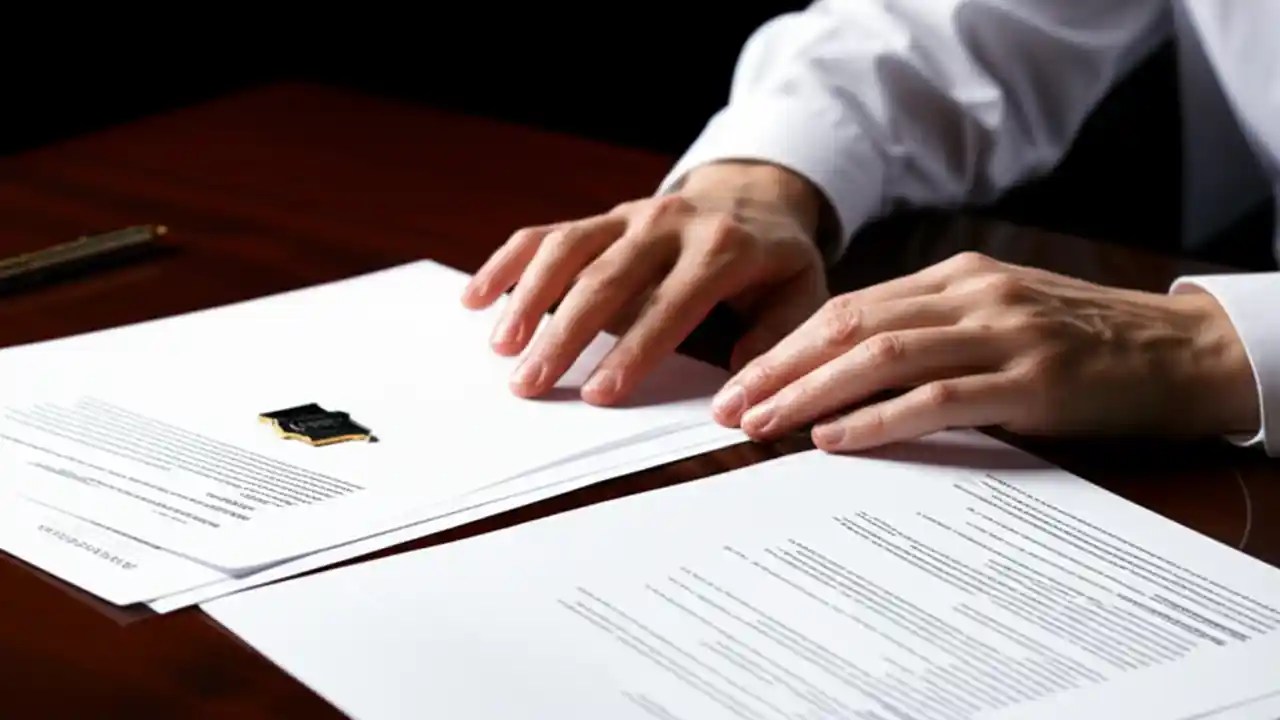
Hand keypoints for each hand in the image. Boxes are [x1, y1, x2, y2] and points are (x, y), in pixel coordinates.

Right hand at [461, 161, 830, 404]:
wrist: (754, 194)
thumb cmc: (774, 260)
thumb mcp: (801, 293)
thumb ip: (776, 341)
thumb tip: (738, 395)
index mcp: (722, 249)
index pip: (672, 304)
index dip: (634, 350)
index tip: (599, 393)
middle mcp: (668, 224)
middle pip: (606, 278)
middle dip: (565, 334)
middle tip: (531, 383)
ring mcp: (627, 216)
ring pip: (567, 249)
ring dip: (528, 297)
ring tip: (502, 347)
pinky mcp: (600, 217)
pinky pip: (546, 234)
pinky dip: (507, 263)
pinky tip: (476, 298)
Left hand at [711, 251, 1259, 450]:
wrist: (1182, 352)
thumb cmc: (1082, 343)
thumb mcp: (998, 320)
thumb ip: (932, 334)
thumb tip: (845, 375)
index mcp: (958, 278)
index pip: (849, 307)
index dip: (786, 346)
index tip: (738, 381)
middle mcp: (972, 295)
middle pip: (850, 326)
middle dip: (778, 367)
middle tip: (727, 406)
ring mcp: (1003, 334)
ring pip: (882, 355)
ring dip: (811, 391)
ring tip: (762, 423)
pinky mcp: (1033, 381)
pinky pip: (938, 398)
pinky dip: (877, 417)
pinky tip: (833, 438)